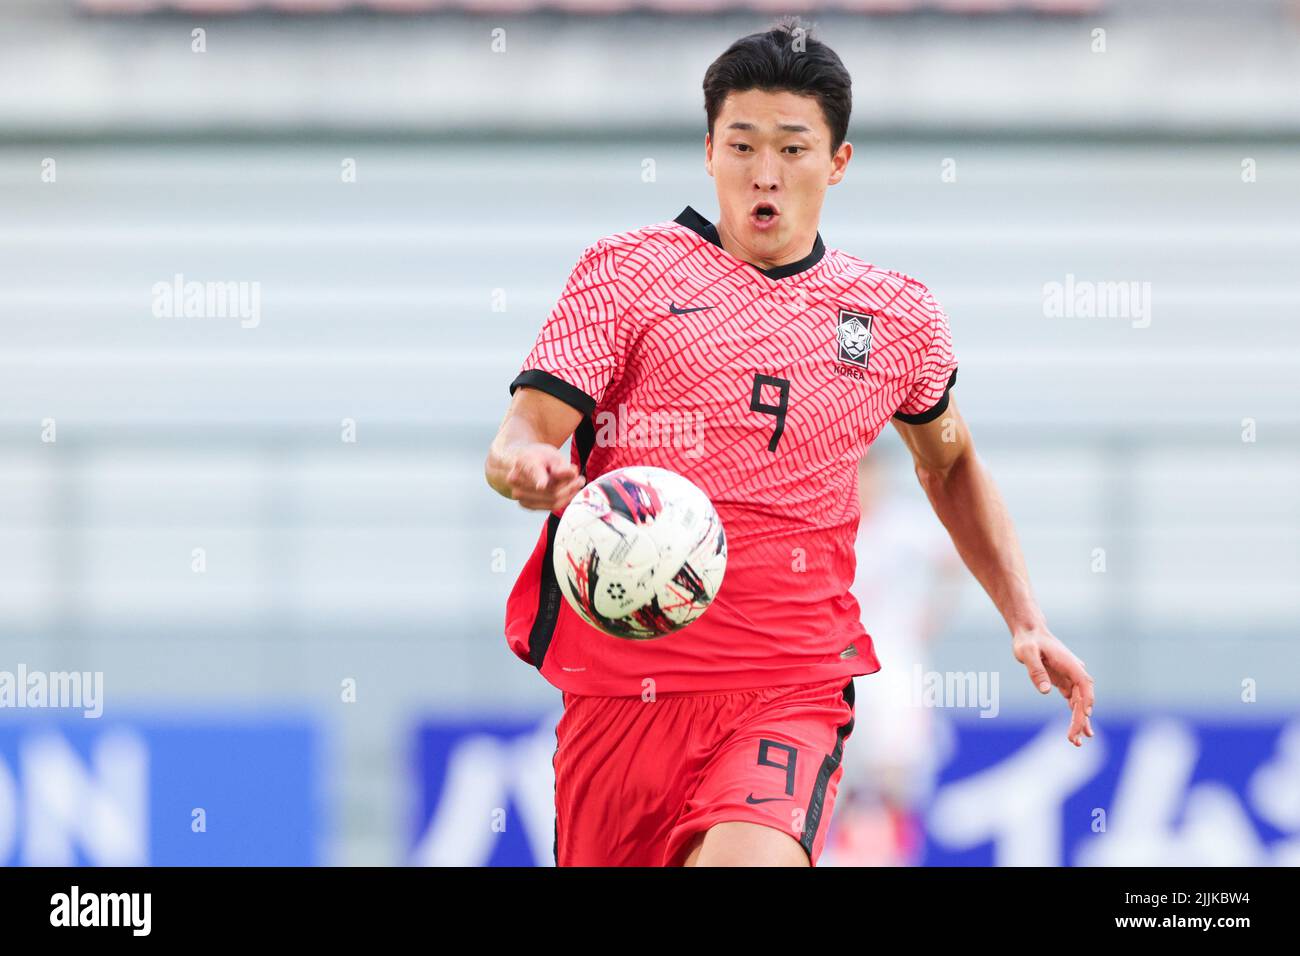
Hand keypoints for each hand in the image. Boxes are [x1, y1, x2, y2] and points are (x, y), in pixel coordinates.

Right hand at [504, 443, 585, 511]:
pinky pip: (549, 506)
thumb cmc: (539, 458)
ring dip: (568, 495)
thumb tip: (573, 474)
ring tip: (577, 485)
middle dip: (569, 486)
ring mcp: (518, 495)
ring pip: (552, 501)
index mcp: (525, 462)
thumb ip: (562, 466)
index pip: (533, 473)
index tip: (544, 484)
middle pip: (550, 490)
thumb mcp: (553, 455)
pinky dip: (562, 500)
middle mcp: (517, 480)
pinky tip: (569, 492)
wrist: (523, 463)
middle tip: (581, 480)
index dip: (539, 480)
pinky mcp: (525, 504)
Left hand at [1012, 628, 1094, 746]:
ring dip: (1079, 720)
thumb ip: (1036, 671)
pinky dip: (1075, 714)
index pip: (1085, 684)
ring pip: (1079, 702)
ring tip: (1077, 741)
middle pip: (1083, 698)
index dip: (1087, 700)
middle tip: (1075, 739)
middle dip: (1081, 719)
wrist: (1029, 632)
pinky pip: (1073, 701)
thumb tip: (1045, 691)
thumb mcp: (1027, 652)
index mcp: (1070, 664)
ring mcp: (1070, 677)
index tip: (1086, 715)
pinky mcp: (1063, 682)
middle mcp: (1074, 672)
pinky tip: (1076, 729)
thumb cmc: (1028, 640)